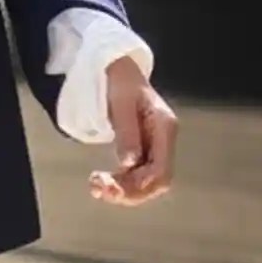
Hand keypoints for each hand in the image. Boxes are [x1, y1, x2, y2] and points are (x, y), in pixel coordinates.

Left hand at [89, 56, 178, 206]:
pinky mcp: (144, 149)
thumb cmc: (120, 81)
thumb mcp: (121, 103)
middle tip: (98, 189)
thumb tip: (128, 162)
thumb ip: (127, 133)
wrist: (118, 70)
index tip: (112, 187)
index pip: (161, 170)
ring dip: (123, 191)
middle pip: (156, 181)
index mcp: (165, 127)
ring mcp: (155, 146)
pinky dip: (121, 183)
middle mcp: (164, 140)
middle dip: (129, 192)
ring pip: (147, 183)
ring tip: (96, 186)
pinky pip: (137, 175)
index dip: (139, 186)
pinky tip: (102, 181)